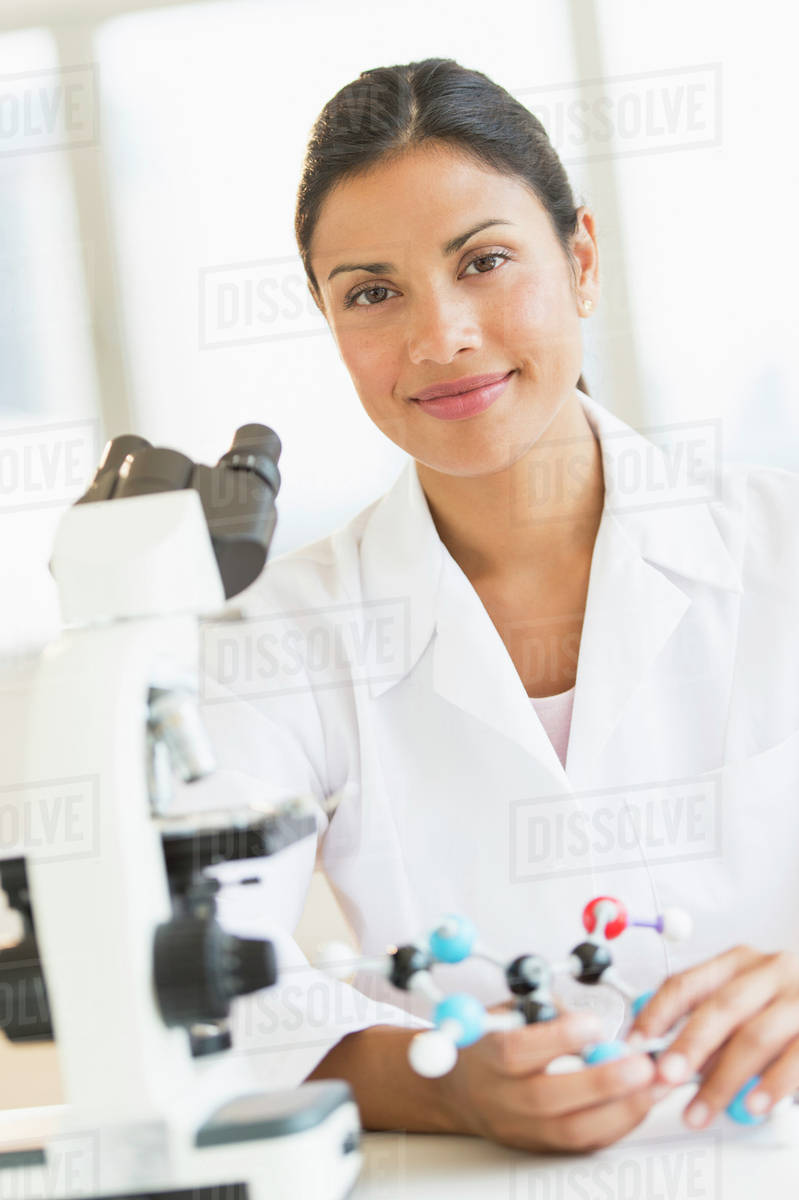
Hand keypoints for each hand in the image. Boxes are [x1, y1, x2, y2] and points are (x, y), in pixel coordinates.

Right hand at [440, 1007, 658, 1152]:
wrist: (464, 1092)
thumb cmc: (491, 1044)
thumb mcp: (509, 1011)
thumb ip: (547, 1011)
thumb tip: (590, 1023)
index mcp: (488, 1055)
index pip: (517, 1051)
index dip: (558, 1038)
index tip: (595, 1024)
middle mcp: (502, 1098)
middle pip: (549, 1099)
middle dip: (603, 1082)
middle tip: (642, 1064)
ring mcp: (523, 1129)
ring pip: (572, 1131)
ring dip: (621, 1109)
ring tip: (653, 1084)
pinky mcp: (544, 1148)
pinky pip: (585, 1144)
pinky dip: (618, 1124)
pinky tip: (641, 1102)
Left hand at [628, 944, 798, 1127]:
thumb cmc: (781, 1007)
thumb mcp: (744, 1001)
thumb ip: (707, 1021)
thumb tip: (660, 1055)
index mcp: (738, 962)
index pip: (687, 982)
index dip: (657, 1014)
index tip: (636, 1044)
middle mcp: (769, 972)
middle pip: (720, 1008)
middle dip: (689, 1046)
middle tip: (665, 1078)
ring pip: (754, 1037)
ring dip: (722, 1080)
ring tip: (700, 1111)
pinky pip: (795, 1058)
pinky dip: (771, 1084)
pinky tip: (752, 1104)